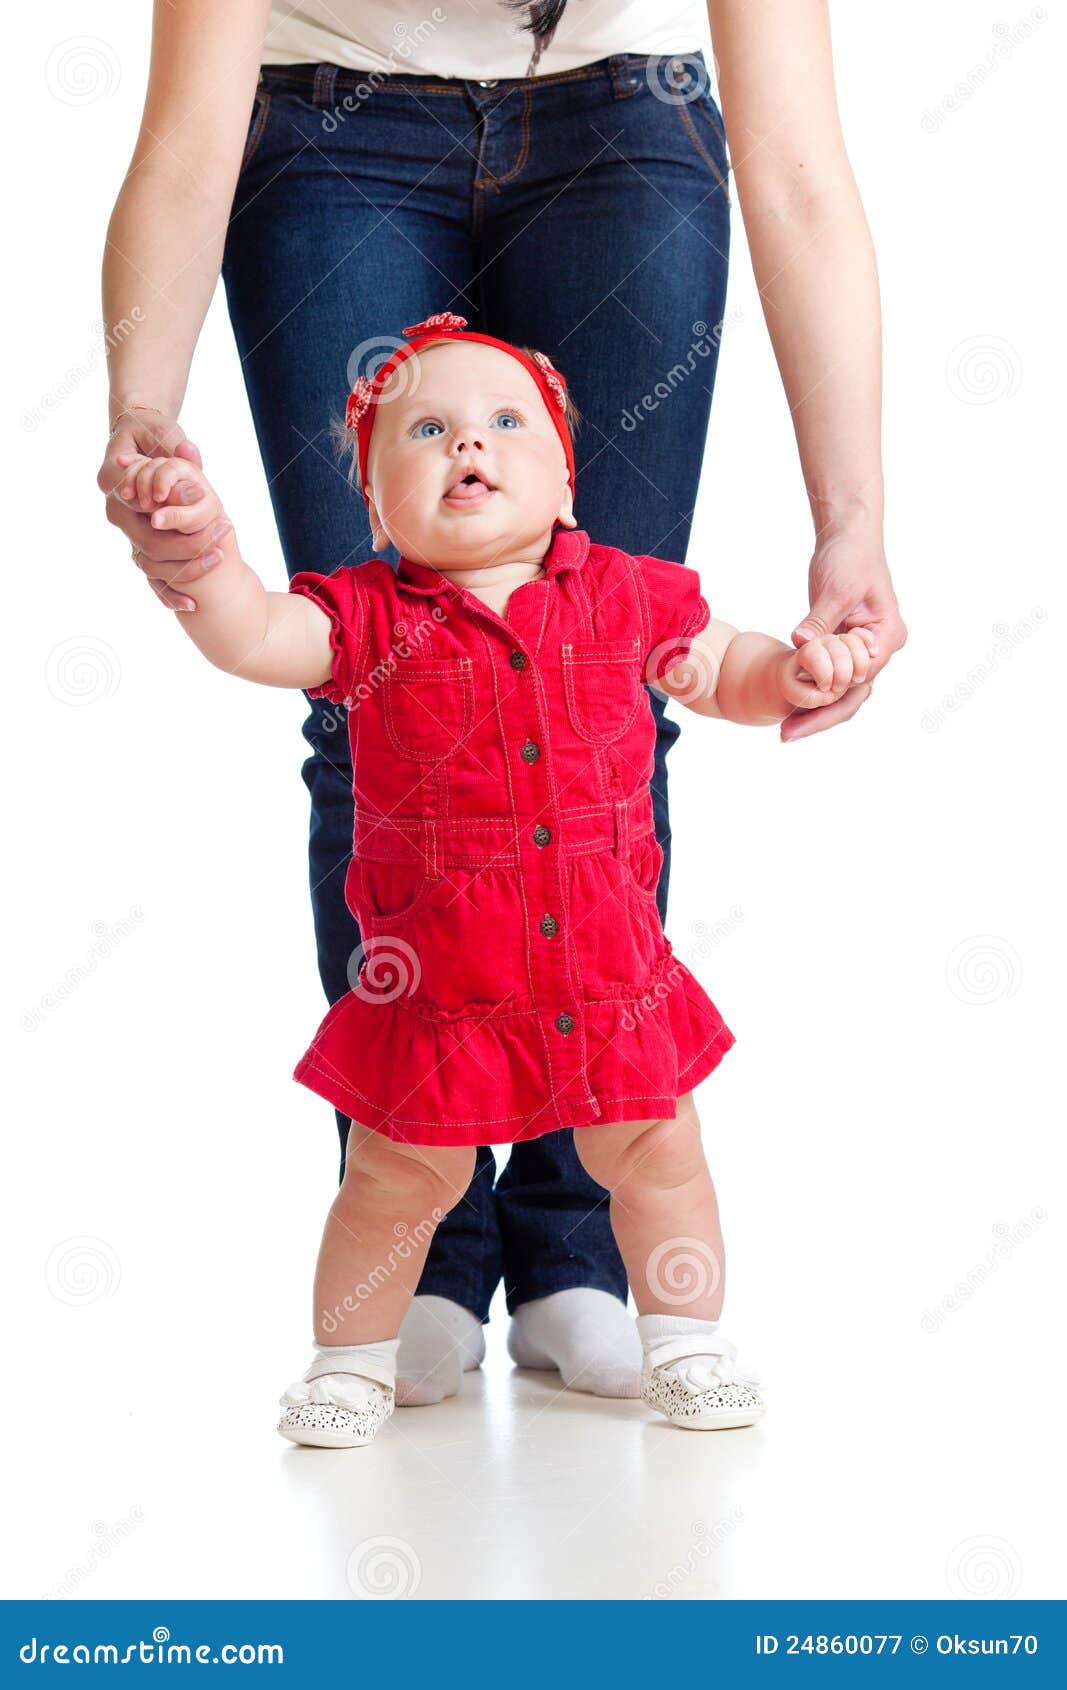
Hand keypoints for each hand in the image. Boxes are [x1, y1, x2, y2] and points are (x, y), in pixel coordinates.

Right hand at [97, 408, 222, 610]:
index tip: (201, 518)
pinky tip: (192, 605)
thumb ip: (177, 449)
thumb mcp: (166, 434)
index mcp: (116, 484)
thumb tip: (189, 453)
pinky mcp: (140, 550)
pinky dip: (170, 595)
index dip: (170, 519)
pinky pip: (152, 581)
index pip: (142, 509)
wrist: (142, 440)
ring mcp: (128, 534)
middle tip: (222, 539)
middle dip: (187, 546)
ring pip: (152, 565)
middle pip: (150, 543)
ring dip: (186, 567)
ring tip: (220, 558)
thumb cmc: (153, 434)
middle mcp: (118, 512)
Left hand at [783, 528, 906, 740]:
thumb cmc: (850, 556)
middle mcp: (877, 648)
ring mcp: (860, 650)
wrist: (848, 537)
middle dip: (820, 718)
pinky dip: (810, 692)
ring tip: (785, 731)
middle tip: (786, 736)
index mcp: (886, 636)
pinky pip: (828, 677)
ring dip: (815, 711)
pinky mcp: (842, 646)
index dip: (829, 697)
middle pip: (851, 695)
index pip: (860, 679)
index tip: (801, 710)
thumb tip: (801, 644)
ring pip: (840, 692)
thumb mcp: (835, 589)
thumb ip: (820, 621)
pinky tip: (788, 708)